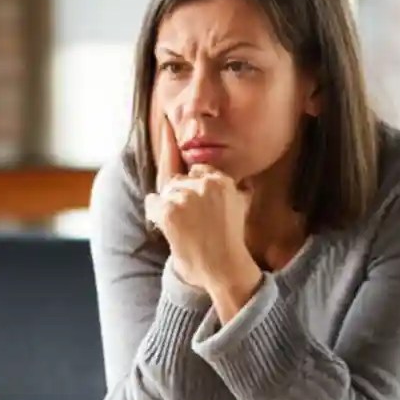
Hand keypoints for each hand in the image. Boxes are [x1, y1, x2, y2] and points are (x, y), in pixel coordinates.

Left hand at [144, 115, 259, 305]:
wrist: (224, 269)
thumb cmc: (230, 243)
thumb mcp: (241, 210)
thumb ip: (240, 191)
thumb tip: (247, 182)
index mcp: (222, 180)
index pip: (198, 168)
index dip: (190, 177)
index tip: (167, 130)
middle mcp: (205, 184)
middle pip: (179, 179)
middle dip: (179, 194)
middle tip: (190, 218)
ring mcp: (186, 197)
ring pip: (166, 190)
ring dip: (167, 205)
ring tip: (183, 227)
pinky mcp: (170, 211)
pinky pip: (153, 203)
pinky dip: (155, 213)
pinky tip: (166, 226)